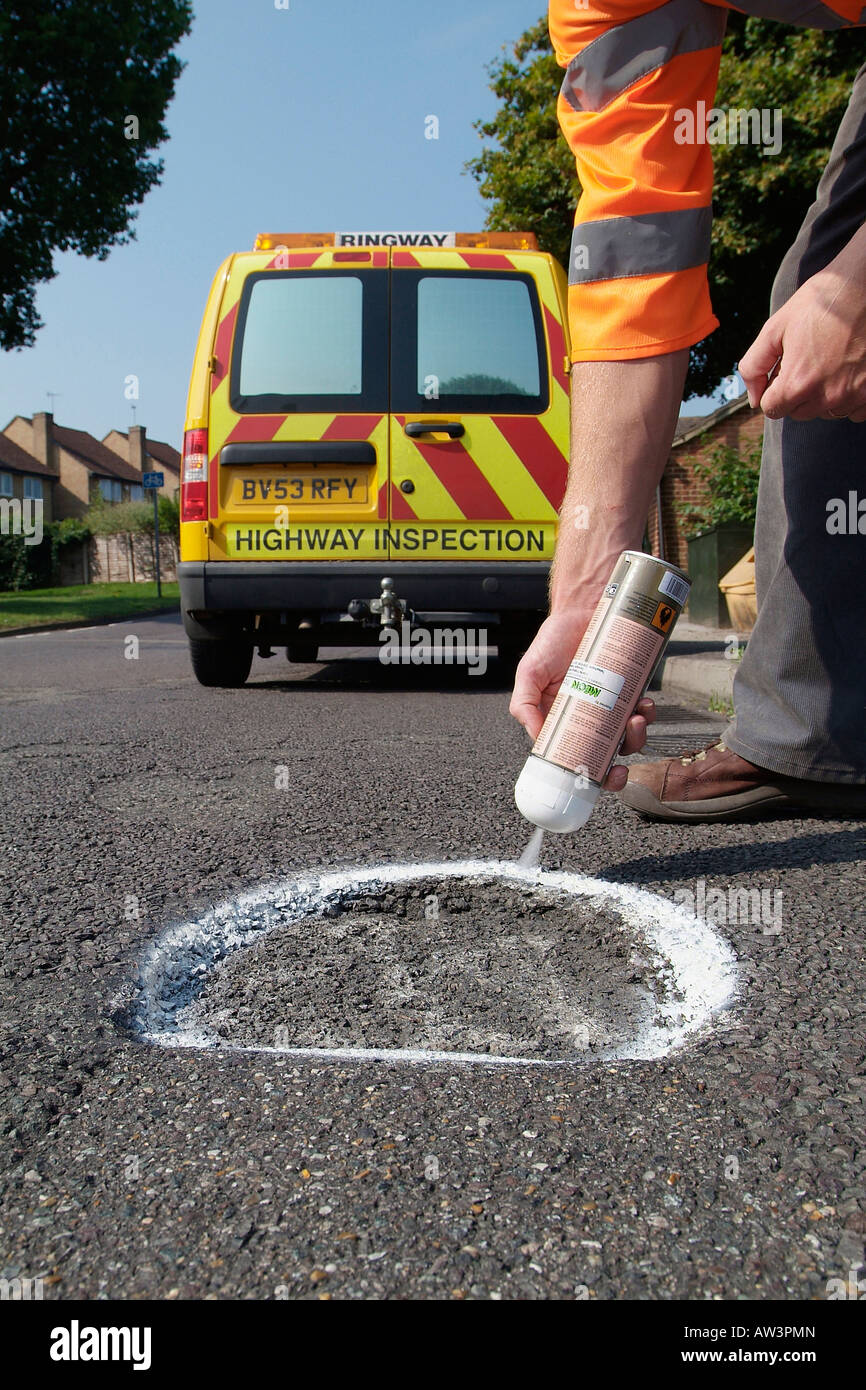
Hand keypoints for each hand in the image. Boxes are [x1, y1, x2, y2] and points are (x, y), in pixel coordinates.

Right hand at [509, 610, 655, 790]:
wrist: (584, 609)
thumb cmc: (553, 640)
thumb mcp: (529, 672)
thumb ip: (524, 704)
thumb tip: (537, 737)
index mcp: (560, 722)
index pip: (571, 759)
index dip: (584, 777)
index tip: (594, 782)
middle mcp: (586, 720)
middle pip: (603, 758)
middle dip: (615, 772)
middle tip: (620, 770)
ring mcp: (611, 707)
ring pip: (627, 738)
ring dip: (636, 738)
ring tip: (635, 721)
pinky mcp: (630, 692)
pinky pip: (642, 712)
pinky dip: (647, 714)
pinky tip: (643, 703)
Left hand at [739, 244, 865, 420]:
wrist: (865, 284)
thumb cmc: (820, 302)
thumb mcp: (775, 328)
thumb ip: (754, 367)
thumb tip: (753, 400)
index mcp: (797, 383)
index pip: (772, 408)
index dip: (774, 387)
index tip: (785, 367)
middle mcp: (827, 397)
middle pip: (799, 412)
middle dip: (797, 392)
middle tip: (809, 359)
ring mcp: (854, 396)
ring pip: (827, 412)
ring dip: (824, 395)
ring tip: (832, 361)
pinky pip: (855, 411)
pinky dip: (850, 397)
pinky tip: (851, 370)